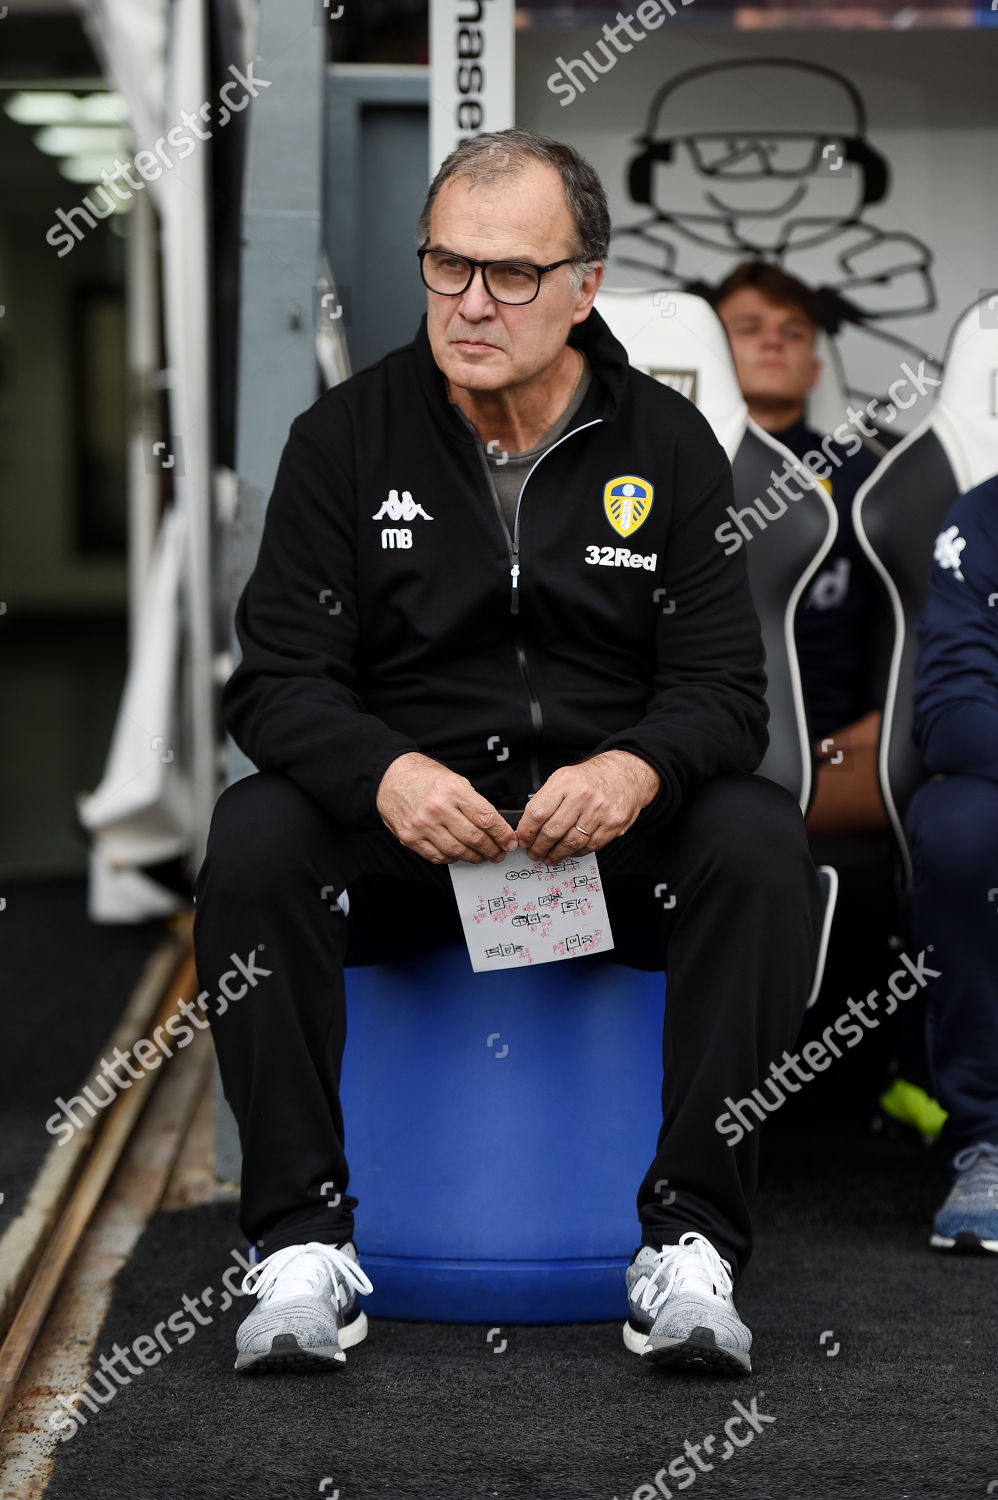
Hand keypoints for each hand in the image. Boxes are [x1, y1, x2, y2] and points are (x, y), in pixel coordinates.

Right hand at [377, 752, 517, 864]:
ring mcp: (423, 825)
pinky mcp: (410, 837)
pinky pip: (437, 856)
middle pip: (475, 838)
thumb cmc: (422, 776)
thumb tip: (494, 824)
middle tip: (499, 853)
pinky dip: (452, 858)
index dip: (503, 834)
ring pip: (458, 850)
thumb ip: (472, 801)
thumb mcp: (454, 779)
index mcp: (453, 790)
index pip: (487, 818)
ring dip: (475, 857)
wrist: (389, 777)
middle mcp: (438, 808)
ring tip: (482, 856)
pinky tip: (459, 854)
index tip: (509, 841)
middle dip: (492, 849)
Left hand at [516, 750, 659, 863]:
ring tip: (550, 856)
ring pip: (570, 843)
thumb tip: (528, 827)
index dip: (526, 831)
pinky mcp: (613, 824)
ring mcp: (600, 811)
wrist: (625, 773)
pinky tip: (570, 851)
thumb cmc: (591, 778)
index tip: (523, 840)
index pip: (537, 812)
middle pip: (552, 831)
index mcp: (566, 782)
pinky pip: (589, 846)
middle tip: (534, 853)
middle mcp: (583, 796)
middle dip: (539, 848)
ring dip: (556, 854)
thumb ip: (546, 800)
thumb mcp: (564, 778)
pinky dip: (576, 852)